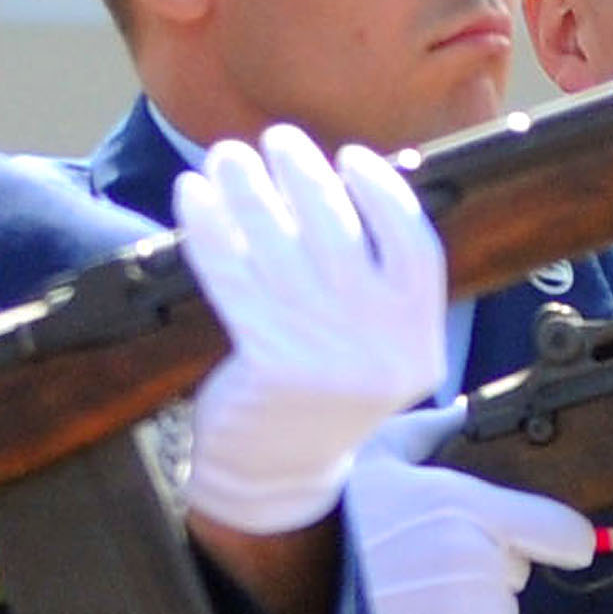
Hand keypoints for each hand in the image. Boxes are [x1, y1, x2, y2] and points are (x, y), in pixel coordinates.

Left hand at [177, 128, 448, 532]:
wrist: (276, 474)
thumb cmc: (319, 394)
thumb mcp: (372, 349)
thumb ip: (371, 284)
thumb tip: (338, 181)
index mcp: (419, 343)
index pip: (415, 247)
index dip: (384, 193)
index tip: (352, 156)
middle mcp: (382, 350)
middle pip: (342, 234)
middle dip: (304, 174)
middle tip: (276, 139)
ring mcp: (327, 357)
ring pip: (281, 247)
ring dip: (248, 188)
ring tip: (227, 156)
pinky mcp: (270, 363)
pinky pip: (232, 275)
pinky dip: (208, 228)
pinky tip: (193, 196)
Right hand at [341, 410, 600, 613]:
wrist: (291, 604)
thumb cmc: (336, 529)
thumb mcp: (374, 460)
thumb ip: (429, 432)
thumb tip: (467, 413)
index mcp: (467, 506)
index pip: (563, 531)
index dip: (559, 538)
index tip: (550, 544)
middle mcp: (476, 559)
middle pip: (517, 574)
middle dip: (486, 573)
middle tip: (428, 569)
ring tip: (415, 605)